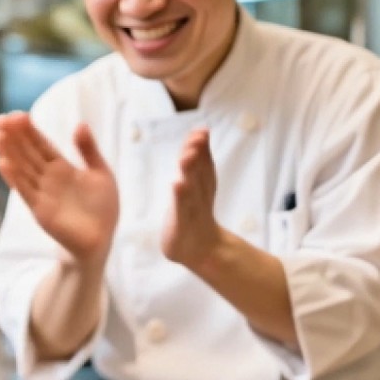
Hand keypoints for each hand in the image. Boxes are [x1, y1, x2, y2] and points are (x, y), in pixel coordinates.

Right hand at [0, 112, 118, 263]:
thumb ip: (89, 150)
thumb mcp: (101, 173)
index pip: (41, 144)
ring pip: (22, 169)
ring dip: (8, 153)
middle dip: (13, 137)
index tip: (16, 115)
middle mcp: (47, 178)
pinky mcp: (40, 210)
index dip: (29, 130)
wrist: (101, 240)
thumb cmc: (102, 209)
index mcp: (61, 167)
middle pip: (27, 153)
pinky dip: (14, 177)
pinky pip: (25, 191)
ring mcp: (42, 193)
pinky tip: (3, 163)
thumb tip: (80, 124)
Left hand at [163, 128, 222, 268]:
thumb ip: (198, 160)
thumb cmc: (194, 212)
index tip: (201, 131)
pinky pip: (180, 210)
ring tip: (185, 157)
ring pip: (190, 189)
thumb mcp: (197, 183)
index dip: (201, 147)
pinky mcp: (180, 224)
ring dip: (188, 173)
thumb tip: (201, 132)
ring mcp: (190, 210)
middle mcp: (199, 195)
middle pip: (198, 172)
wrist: (201, 248)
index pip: (202, 163)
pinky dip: (180, 198)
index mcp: (202, 184)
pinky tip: (177, 184)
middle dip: (196, 155)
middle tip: (197, 138)